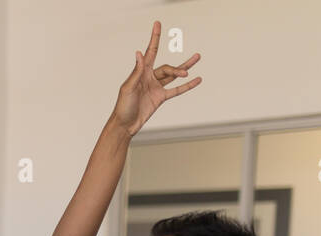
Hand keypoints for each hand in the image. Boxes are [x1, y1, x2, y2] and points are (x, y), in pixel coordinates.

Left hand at [112, 21, 200, 135]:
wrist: (125, 125)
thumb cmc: (123, 107)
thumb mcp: (128, 88)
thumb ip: (137, 71)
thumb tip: (139, 53)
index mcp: (140, 72)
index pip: (150, 52)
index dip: (154, 38)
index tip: (157, 24)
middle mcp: (149, 77)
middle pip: (167, 68)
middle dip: (176, 70)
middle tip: (184, 72)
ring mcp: (156, 87)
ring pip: (173, 75)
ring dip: (185, 68)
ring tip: (197, 57)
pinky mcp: (160, 98)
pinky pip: (176, 90)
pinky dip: (187, 86)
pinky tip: (197, 80)